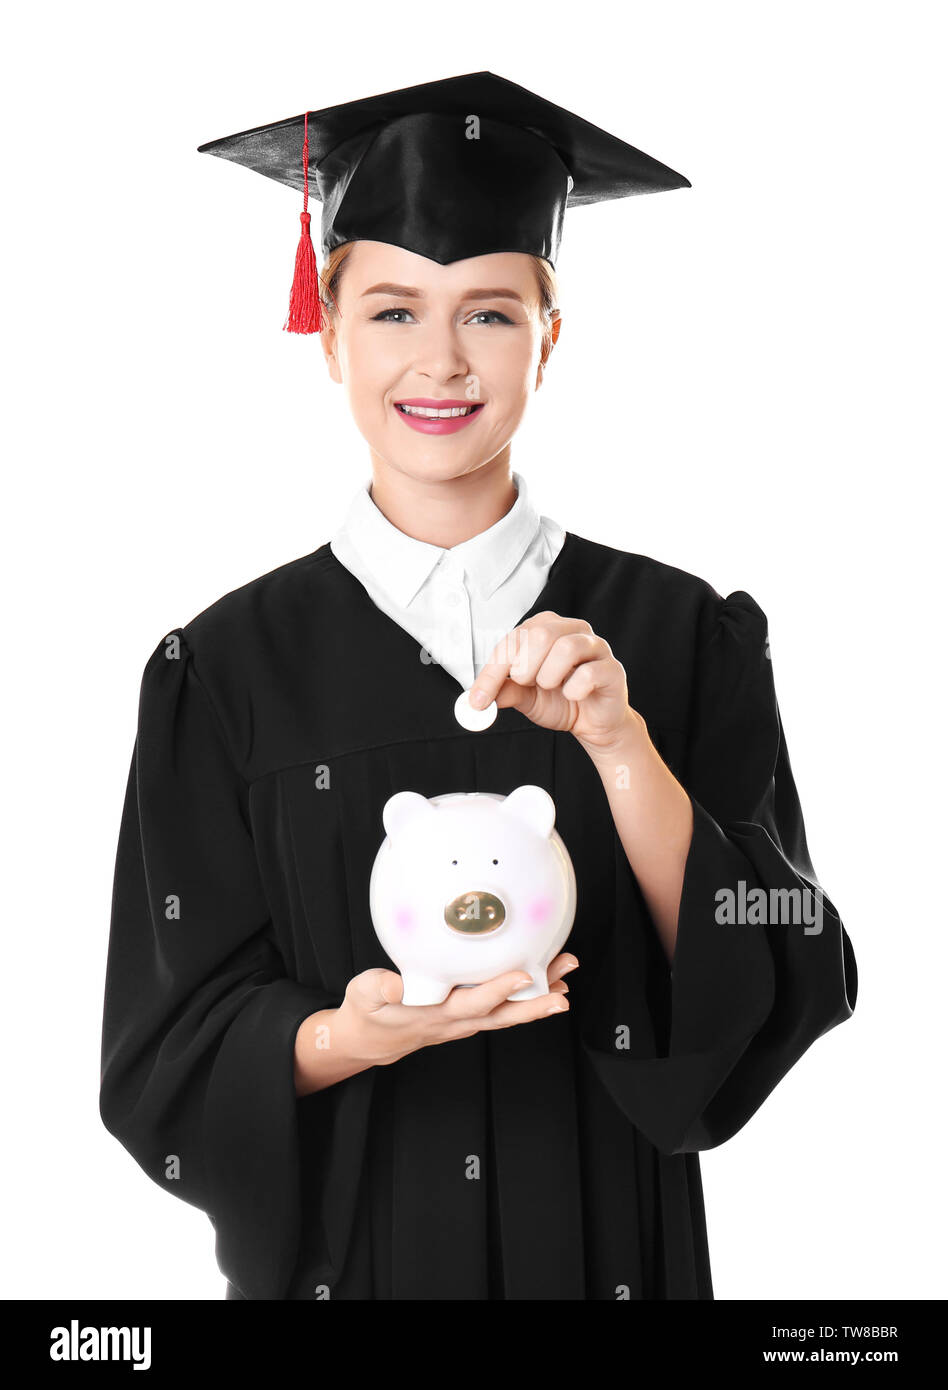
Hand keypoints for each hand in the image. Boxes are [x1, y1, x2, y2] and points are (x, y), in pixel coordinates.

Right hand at [334, 952, 578, 1067]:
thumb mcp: (363, 996)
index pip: (472, 1004)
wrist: (368, 1040)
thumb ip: (378, 988)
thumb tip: (395, 983)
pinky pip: (502, 1009)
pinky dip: (526, 998)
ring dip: (538, 999)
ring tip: (566, 979)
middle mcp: (456, 1021)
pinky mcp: (467, 1016)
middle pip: (503, 1015)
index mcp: (435, 1015)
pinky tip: (545, 984)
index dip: (498, 990)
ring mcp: (464, 1021)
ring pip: (507, 1013)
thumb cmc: (367, 1013)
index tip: (523, 974)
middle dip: (536, 1002)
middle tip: (565, 990)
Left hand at [469, 610, 641, 755]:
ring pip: (566, 648)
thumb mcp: (526, 697)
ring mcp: (595, 647)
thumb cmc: (563, 702)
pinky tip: (574, 695)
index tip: (479, 700)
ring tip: (552, 688)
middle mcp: (571, 631)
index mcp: (546, 629)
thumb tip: (478, 695)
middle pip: (540, 633)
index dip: (492, 671)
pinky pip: (589, 673)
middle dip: (525, 668)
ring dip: (549, 677)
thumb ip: (505, 690)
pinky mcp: (612, 668)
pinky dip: (574, 690)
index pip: (513, 640)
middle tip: (528, 685)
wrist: (594, 724)